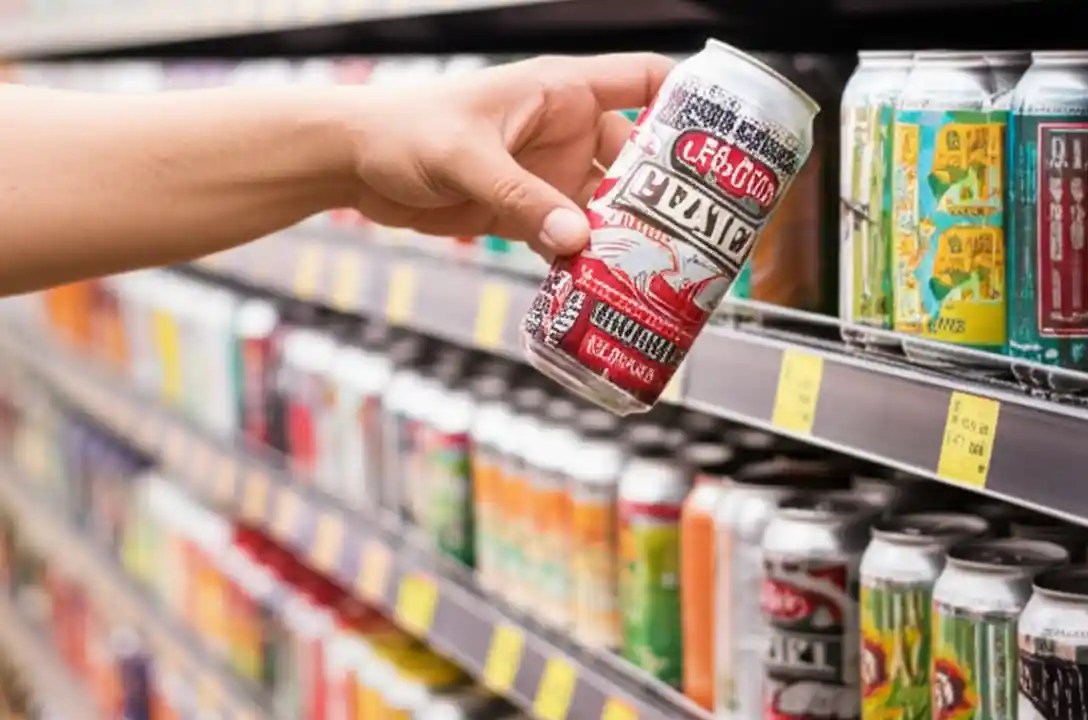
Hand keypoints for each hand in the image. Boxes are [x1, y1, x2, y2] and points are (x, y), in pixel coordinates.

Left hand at [347, 52, 674, 257]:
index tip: (726, 141)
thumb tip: (579, 241)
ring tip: (665, 268)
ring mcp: (548, 173)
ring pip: (608, 205)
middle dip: (668, 193)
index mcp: (562, 91)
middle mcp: (565, 129)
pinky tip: (608, 286)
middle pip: (638, 157)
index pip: (645, 80)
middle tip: (701, 231)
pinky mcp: (526, 211)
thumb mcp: (466, 158)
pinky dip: (589, 260)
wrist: (352, 162)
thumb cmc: (403, 131)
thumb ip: (521, 198)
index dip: (690, 103)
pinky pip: (571, 237)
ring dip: (630, 235)